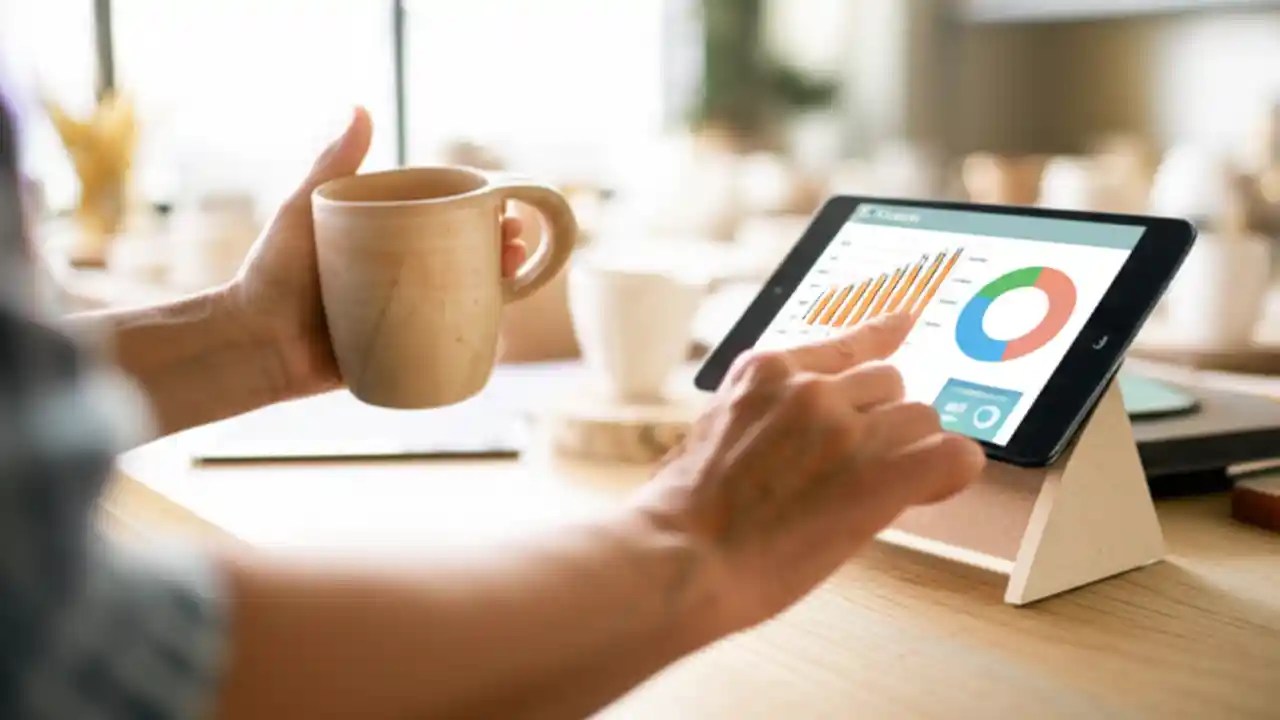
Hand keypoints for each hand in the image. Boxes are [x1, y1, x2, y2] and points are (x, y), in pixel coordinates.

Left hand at [225, 107, 527, 399]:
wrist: (250, 342)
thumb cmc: (272, 272)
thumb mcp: (306, 210)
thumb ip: (334, 163)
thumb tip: (361, 108)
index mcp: (385, 246)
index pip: (444, 228)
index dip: (480, 222)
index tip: (505, 216)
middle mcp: (398, 281)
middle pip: (462, 265)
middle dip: (498, 257)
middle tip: (513, 249)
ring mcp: (400, 320)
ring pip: (459, 306)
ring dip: (494, 297)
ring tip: (510, 286)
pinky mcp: (396, 358)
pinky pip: (441, 350)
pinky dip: (472, 344)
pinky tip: (497, 336)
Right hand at [634, 314, 985, 634]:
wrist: (682, 556)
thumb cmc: (682, 515)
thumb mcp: (713, 434)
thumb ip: (764, 417)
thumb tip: (798, 439)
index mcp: (764, 372)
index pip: (843, 344)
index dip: (880, 337)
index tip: (905, 322)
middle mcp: (810, 387)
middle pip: (888, 383)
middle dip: (880, 422)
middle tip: (857, 469)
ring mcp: (846, 426)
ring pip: (920, 417)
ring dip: (907, 451)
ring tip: (871, 492)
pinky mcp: (881, 472)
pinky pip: (953, 456)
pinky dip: (949, 473)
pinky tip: (929, 490)